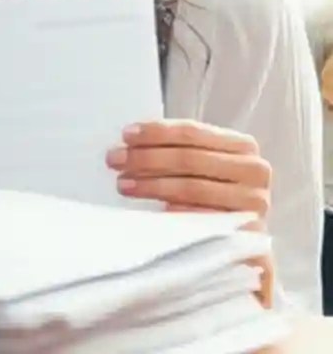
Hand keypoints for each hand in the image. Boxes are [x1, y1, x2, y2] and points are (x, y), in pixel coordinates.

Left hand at [108, 119, 273, 306]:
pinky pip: (204, 219)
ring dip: (152, 185)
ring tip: (122, 184)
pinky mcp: (248, 231)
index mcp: (243, 145)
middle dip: (146, 158)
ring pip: (192, 187)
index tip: (125, 135)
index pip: (193, 132)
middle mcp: (255, 170)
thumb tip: (127, 144)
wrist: (242, 236)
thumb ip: (175, 149)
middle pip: (189, 158)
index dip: (156, 132)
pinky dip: (177, 213)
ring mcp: (254, 202)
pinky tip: (154, 212)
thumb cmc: (212, 191)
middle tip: (114, 160)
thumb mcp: (199, 165)